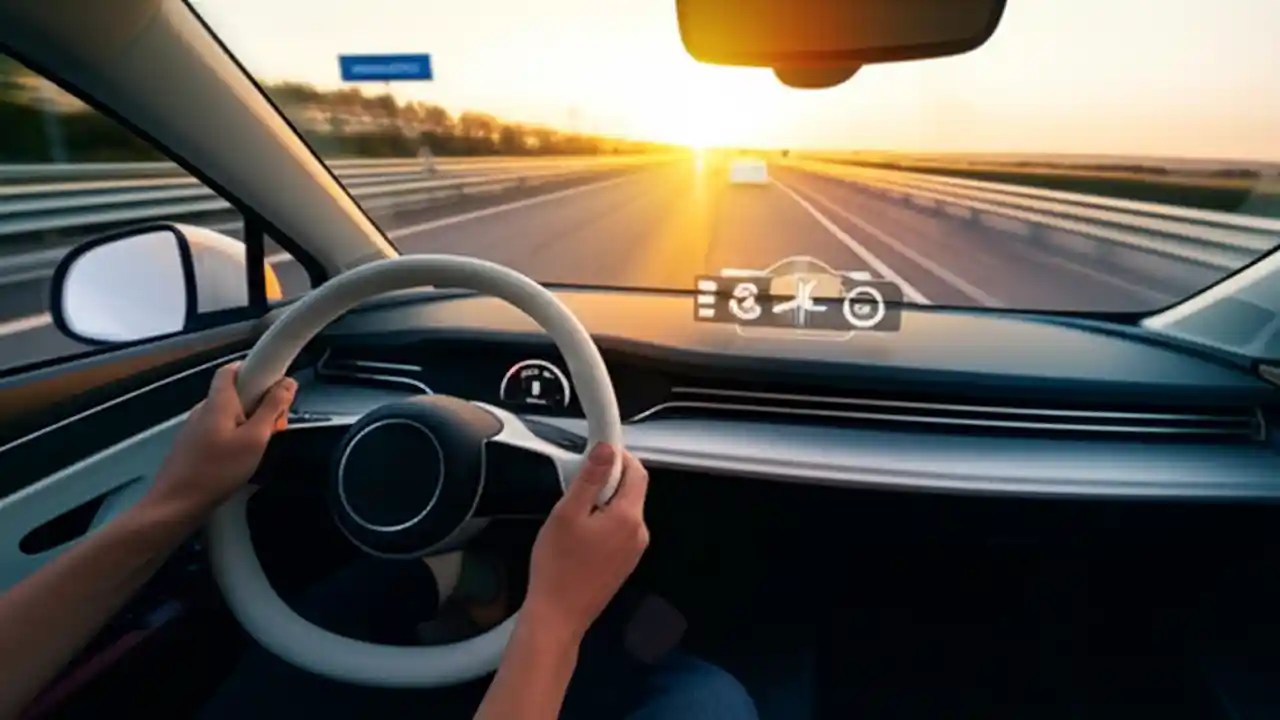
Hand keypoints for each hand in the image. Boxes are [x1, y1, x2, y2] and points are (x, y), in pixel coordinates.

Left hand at [145, 362, 296, 518]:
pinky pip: (219, 430)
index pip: (233, 368)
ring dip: (249, 422)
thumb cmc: (218, 470)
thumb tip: (287, 382)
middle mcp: (204, 409)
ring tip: (262, 446)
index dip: (256, 369)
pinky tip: (243, 459)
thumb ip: (272, 409)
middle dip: (260, 403)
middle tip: (277, 424)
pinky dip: (235, 436)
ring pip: (228, 414)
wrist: (176, 504)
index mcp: (219, 401)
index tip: (276, 386)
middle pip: (235, 393)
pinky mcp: (192, 446)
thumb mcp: (255, 439)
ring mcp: (195, 428)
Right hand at [524, 444, 649, 641]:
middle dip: (608, 481)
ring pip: (624, 511)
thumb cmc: (558, 566)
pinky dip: (603, 523)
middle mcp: (639, 534)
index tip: (596, 453)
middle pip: (632, 491)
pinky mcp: (624, 564)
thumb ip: (590, 478)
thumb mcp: (567, 513)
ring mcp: (634, 551)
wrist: (558, 616)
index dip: (619, 457)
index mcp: (629, 518)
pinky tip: (579, 536)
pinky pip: (620, 531)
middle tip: (577, 487)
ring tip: (573, 516)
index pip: (637, 472)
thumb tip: (608, 449)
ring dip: (603, 503)